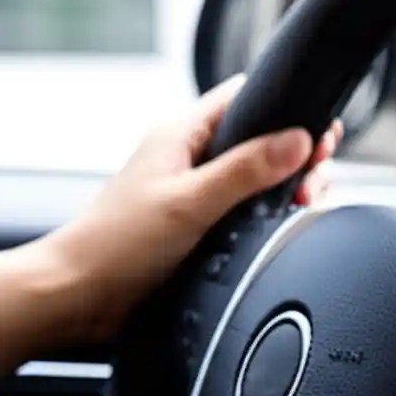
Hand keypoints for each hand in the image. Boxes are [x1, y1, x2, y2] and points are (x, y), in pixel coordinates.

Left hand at [38, 74, 340, 341]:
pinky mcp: (198, 228)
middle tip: (311, 182)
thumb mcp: (189, 202)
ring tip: (300, 207)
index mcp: (183, 135)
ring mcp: (195, 194)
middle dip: (296, 158)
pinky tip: (277, 232)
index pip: (246, 97)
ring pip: (259, 179)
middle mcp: (191, 159)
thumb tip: (298, 138)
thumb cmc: (115, 244)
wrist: (76, 297)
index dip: (287, 108)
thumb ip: (246, 170)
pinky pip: (246, 212)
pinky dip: (268, 218)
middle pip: (262, 141)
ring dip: (285, 190)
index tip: (318, 134)